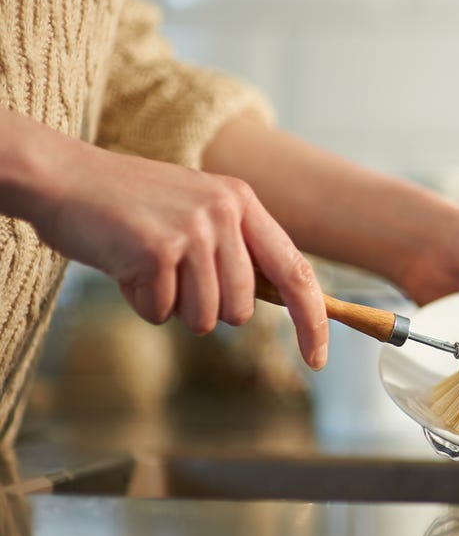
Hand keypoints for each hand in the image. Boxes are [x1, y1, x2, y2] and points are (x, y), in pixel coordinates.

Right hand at [21, 131, 328, 368]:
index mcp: (243, 203)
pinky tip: (125, 267)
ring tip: (147, 267)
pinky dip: (141, 303)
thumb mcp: (197, 214)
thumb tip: (269, 303)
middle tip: (171, 276)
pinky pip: (162, 313)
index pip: (296, 271)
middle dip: (207, 309)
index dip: (312, 320)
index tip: (318, 358)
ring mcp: (194, 229)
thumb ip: (234, 251)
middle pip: (242, 309)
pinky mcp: (159, 249)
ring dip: (171, 307)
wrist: (63, 177)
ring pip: (205, 318)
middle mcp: (227, 212)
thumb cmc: (130, 207)